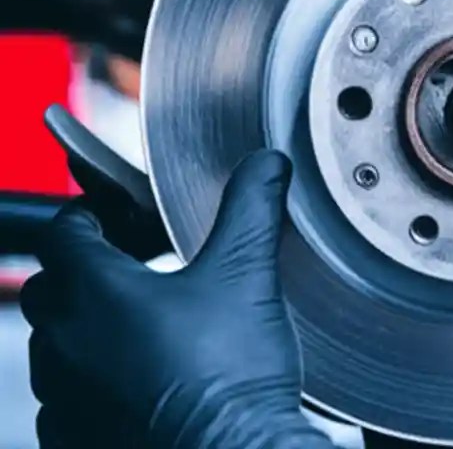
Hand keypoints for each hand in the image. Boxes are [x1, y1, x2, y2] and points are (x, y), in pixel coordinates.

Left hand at [20, 150, 333, 447]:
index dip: (91, 215)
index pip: (65, 230)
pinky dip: (93, 386)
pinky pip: (66, 403)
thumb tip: (264, 165)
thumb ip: (250, 210)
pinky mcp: (75, 438)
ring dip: (89, 332)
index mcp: (94, 291)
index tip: (117, 215)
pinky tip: (140, 384)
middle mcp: (64, 343)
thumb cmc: (229, 375)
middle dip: (87, 272)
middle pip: (51, 288)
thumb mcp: (247, 276)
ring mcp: (64, 397)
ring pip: (57, 348)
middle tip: (137, 268)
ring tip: (144, 330)